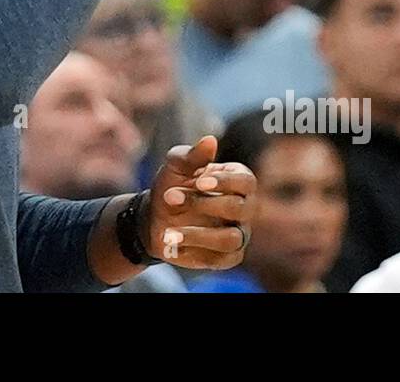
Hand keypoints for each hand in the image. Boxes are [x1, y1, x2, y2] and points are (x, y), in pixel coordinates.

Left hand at [141, 135, 255, 268]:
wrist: (153, 217)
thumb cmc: (171, 185)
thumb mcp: (175, 166)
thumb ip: (192, 155)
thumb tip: (210, 140)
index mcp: (237, 181)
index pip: (246, 181)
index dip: (225, 182)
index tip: (199, 181)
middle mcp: (244, 208)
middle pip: (239, 209)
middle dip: (202, 204)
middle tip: (170, 197)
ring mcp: (238, 234)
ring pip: (231, 239)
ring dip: (198, 234)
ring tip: (168, 232)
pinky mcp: (227, 257)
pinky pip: (220, 260)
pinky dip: (194, 251)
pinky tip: (173, 243)